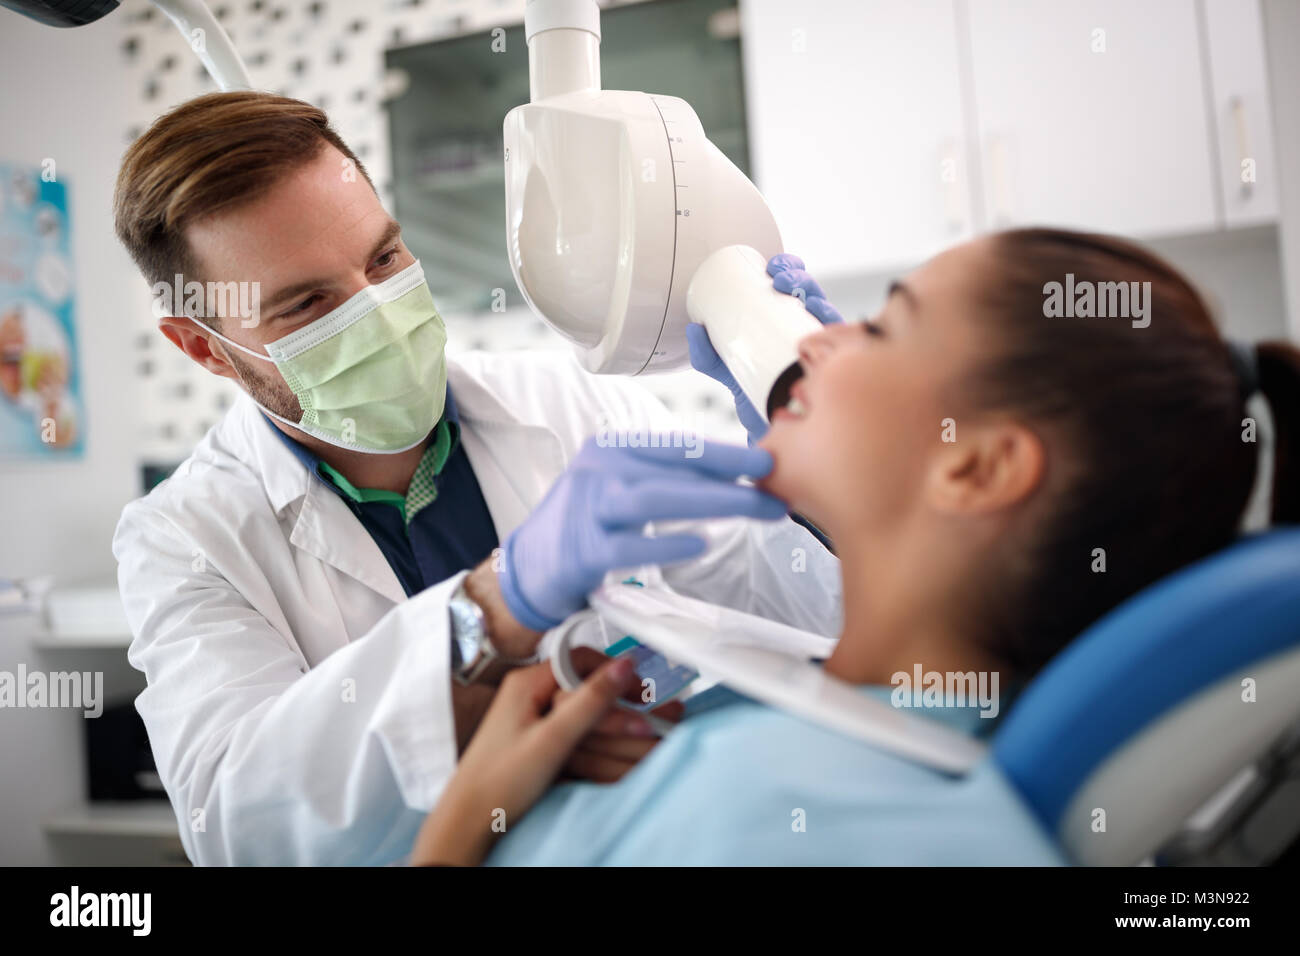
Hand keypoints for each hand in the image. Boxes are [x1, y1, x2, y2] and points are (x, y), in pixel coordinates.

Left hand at [412, 655, 647, 865]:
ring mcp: (528, 714)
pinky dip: (594, 732)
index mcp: (526, 682)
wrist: (468, 822)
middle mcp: (526, 692)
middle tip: (650, 713)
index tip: (642, 692)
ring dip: (610, 716)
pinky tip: (611, 743)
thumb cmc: (500, 783)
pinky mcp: (532, 736)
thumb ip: (590, 700)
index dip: (614, 672)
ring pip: (579, 705)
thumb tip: (625, 664)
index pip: (580, 660)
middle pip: (582, 682)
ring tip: (641, 729)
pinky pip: (570, 724)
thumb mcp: (553, 739)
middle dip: (619, 698)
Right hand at [497, 437, 785, 630]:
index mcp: (611, 449)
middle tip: (773, 488)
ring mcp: (588, 510)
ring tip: (751, 508)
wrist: (528, 568)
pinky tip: (700, 542)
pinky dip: (666, 543)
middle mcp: (598, 471)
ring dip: (710, 502)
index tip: (765, 461)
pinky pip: (629, 546)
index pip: (675, 446)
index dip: (723, 453)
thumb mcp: (619, 488)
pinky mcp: (582, 552)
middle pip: (672, 470)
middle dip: (729, 478)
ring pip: (654, 499)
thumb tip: (734, 479)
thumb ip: (665, 480)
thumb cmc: (587, 526)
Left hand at [688, 252, 843, 443]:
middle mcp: (809, 330)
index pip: (793, 286)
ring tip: (799, 295)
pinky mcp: (832, 369)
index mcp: (787, 321)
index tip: (770, 267)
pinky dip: (836, 331)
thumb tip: (694, 329)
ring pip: (829, 313)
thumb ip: (707, 354)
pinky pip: (844, 347)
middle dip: (800, 277)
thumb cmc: (754, 393)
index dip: (788, 269)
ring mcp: (824, 348)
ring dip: (818, 296)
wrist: (766, 432)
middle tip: (780, 281)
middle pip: (813, 293)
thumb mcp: (725, 370)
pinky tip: (824, 324)